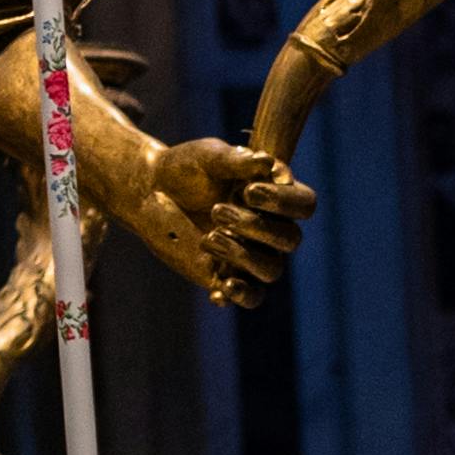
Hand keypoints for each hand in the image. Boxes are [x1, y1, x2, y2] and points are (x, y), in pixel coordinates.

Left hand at [141, 132, 314, 303]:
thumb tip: (267, 163)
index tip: (248, 191)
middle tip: (217, 210)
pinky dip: (240, 295)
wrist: (150, 190)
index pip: (303, 204)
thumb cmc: (186, 168)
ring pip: (271, 270)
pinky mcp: (228, 275)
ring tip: (208, 237)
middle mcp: (269, 227)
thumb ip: (235, 161)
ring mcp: (251, 254)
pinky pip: (250, 296)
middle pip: (290, 239)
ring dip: (242, 255)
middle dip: (256, 226)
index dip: (283, 201)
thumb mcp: (207, 157)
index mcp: (273, 195)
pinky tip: (220, 288)